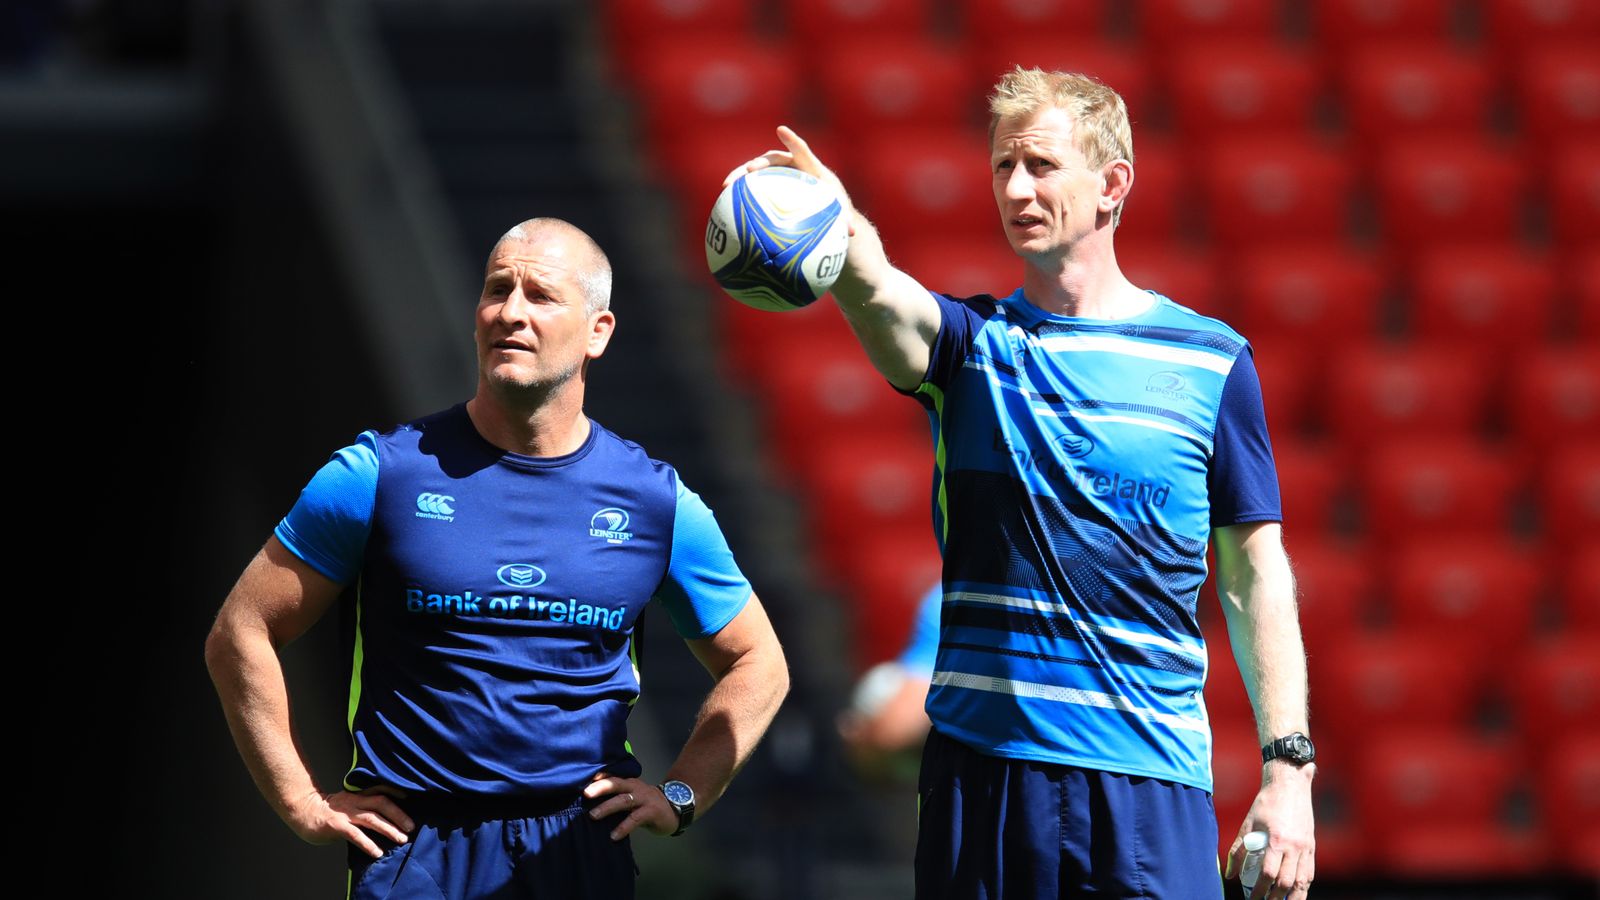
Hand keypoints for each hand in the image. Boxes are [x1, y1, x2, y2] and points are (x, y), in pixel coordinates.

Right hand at [285, 787, 413, 858]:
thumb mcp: (346, 803)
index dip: (395, 792)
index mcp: (357, 795)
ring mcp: (345, 813)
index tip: (409, 797)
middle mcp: (354, 802)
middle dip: (399, 815)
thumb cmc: (326, 811)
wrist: (301, 810)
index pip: (379, 790)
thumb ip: (360, 807)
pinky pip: (355, 835)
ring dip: (389, 829)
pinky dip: (368, 843)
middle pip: (381, 803)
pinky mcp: (336, 825)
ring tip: (402, 839)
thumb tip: (380, 817)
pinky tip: (377, 852)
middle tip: (412, 827)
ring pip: (372, 819)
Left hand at [582, 773, 679, 840]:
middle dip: (600, 788)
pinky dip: (623, 827)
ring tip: (593, 816)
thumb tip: (591, 805)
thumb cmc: (648, 804)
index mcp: (630, 783)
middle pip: (616, 784)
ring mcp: (644, 799)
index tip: (581, 780)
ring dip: (607, 807)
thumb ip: (617, 797)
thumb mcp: (633, 797)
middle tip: (585, 794)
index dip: (598, 778)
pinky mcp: (651, 812)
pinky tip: (614, 835)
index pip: (612, 777)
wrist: (676, 808)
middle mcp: (636, 787)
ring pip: (624, 800)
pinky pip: (635, 818)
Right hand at [721, 126, 857, 235]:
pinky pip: (751, 187)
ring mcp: (777, 175)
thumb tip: (853, 232)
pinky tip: (722, 204)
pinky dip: (738, 193)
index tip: (781, 130)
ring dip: (740, 176)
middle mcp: (791, 166)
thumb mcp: (840, 213)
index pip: (801, 150)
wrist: (822, 205)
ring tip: (726, 187)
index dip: (792, 140)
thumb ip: (846, 219)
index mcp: (810, 168)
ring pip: (756, 171)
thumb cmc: (834, 207)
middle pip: (772, 160)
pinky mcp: (767, 185)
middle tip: (748, 170)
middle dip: (759, 163)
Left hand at [1226, 762, 1315, 899]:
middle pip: (1287, 882)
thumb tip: (1229, 874)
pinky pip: (1310, 872)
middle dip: (1275, 898)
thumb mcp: (1248, 824)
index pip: (1268, 874)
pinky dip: (1303, 886)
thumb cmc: (1266, 803)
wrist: (1290, 786)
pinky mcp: (1311, 846)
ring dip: (1293, 897)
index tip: (1252, 898)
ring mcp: (1305, 847)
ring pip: (1302, 881)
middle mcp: (1294, 847)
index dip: (1260, 890)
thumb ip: (1238, 850)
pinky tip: (1296, 893)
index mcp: (1276, 840)